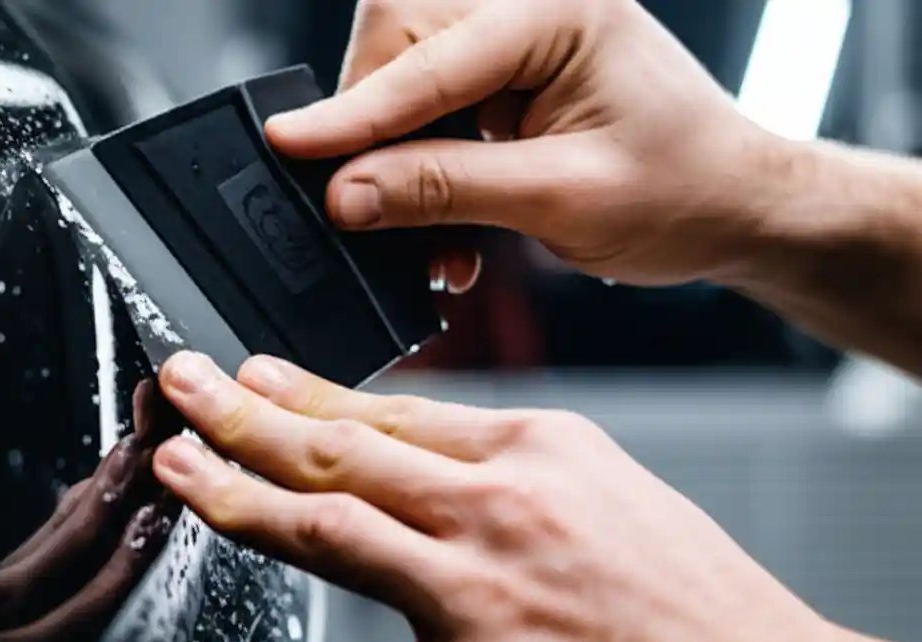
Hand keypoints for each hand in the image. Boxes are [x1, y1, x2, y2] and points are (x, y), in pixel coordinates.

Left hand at [149, 352, 921, 641]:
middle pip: (341, 448)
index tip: (248, 374)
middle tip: (179, 389)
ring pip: (326, 531)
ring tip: (177, 476)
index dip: (305, 389)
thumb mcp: (605, 486)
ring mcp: (478, 599)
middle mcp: (497, 511)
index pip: (393, 407)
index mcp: (535, 450)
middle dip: (244, 415)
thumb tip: (411, 438)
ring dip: (238, 501)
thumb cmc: (692, 597)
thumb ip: (508, 454)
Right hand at [268, 0, 795, 285]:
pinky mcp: (506, 71)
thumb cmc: (684, 191)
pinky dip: (420, 164)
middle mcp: (532, 6)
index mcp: (560, 10)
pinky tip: (446, 223)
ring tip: (433, 237)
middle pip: (397, 46)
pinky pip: (427, 104)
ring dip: (396, 157)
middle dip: (373, 131)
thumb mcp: (561, 200)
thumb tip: (348, 192)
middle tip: (372, 210)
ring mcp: (516, 35)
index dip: (352, 114)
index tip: (288, 145)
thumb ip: (446, 189)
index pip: (428, 61)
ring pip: (400, 76)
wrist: (734, 206)